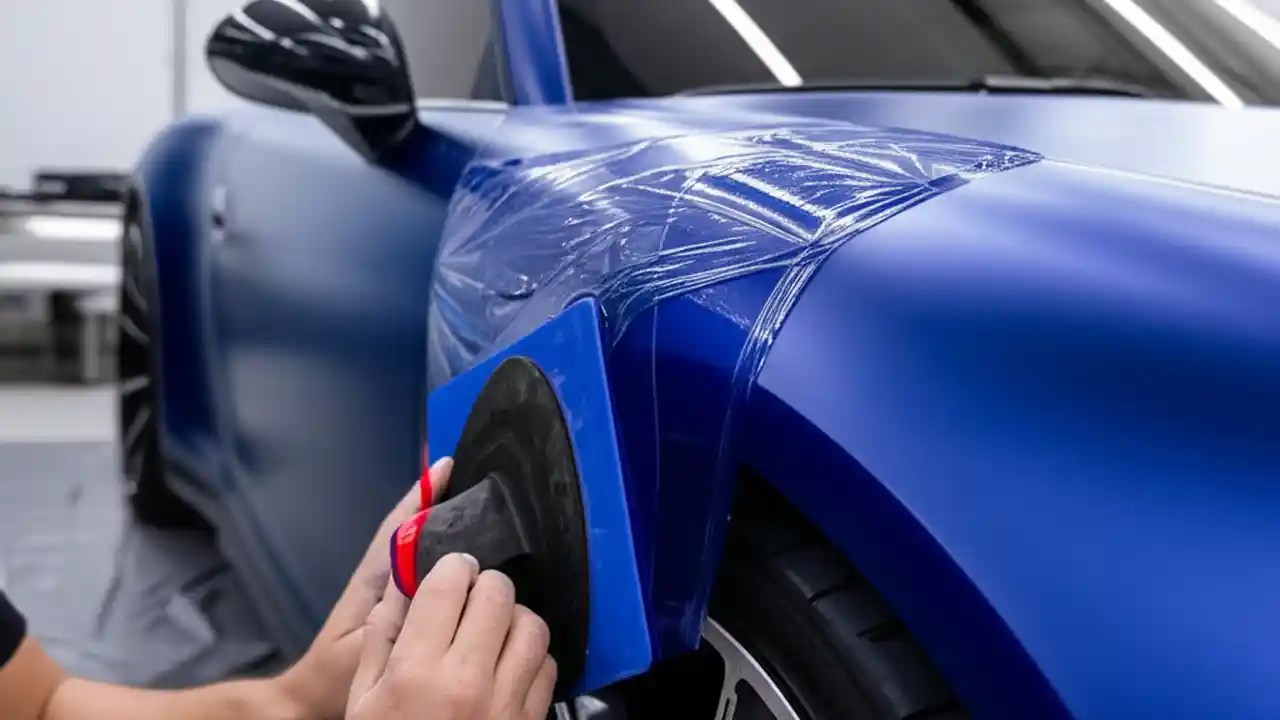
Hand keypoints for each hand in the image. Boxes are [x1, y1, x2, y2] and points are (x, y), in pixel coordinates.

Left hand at [278, 457, 454, 717]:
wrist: (310, 700)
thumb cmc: (334, 677)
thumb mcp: (364, 644)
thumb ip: (388, 609)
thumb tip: (419, 572)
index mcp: (374, 578)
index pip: (399, 524)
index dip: (422, 494)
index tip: (446, 466)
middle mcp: (382, 575)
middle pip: (413, 528)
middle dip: (439, 500)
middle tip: (476, 480)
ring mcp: (388, 590)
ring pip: (419, 547)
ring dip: (444, 524)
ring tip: (480, 508)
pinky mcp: (395, 606)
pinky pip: (424, 570)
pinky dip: (444, 555)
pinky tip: (469, 561)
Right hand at [346, 555, 557, 719]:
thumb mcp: (363, 701)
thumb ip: (380, 639)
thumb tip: (402, 587)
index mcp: (417, 671)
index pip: (448, 584)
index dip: (451, 567)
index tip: (451, 571)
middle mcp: (467, 680)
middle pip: (496, 594)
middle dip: (483, 586)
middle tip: (471, 598)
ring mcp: (505, 703)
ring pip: (531, 625)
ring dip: (513, 618)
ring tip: (494, 628)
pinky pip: (548, 667)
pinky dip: (532, 657)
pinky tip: (510, 664)